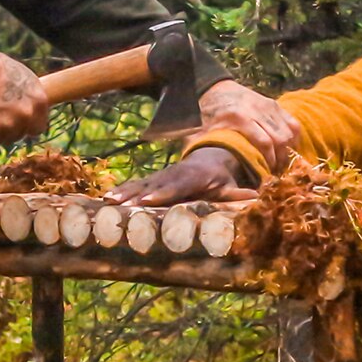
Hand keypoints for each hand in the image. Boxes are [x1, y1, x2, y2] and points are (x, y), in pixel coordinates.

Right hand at [0, 44, 48, 147]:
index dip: (24, 124)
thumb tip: (30, 111)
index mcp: (37, 102)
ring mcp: (3, 128)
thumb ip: (28, 98)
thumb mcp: (20, 76)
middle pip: (16, 135)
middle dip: (4, 128)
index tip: (13, 120)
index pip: (37, 128)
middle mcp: (23, 117)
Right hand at [106, 147, 256, 206]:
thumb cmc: (222, 178)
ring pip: (141, 183)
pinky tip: (106, 199)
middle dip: (137, 194)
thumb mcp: (233, 186)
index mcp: (195, 176)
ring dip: (124, 193)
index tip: (149, 200)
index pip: (178, 184)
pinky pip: (136, 185)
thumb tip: (256, 200)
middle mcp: (175, 173)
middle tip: (120, 204)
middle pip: (154, 183)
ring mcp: (162, 175)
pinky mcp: (153, 180)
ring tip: (108, 201)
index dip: (164, 192)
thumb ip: (240, 196)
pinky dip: (121, 191)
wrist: (213, 157)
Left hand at [197, 80, 299, 170]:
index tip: (267, 172)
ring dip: (288, 150)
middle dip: (281, 158)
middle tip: (277, 170)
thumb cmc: (213, 114)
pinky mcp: (275, 105)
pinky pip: (293, 123)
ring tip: (282, 161)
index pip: (264, 142)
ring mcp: (269, 106)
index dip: (269, 160)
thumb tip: (211, 170)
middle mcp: (257, 111)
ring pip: (289, 132)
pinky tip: (289, 148)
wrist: (218, 89)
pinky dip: (294, 138)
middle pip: (280, 138)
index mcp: (240, 118)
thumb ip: (213, 148)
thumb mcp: (210, 130)